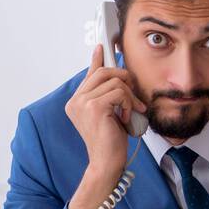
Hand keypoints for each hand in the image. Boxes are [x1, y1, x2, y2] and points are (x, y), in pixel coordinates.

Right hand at [65, 44, 147, 183]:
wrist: (107, 162)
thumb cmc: (110, 140)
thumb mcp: (109, 113)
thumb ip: (108, 95)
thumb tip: (117, 79)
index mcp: (76, 102)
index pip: (89, 74)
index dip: (97, 60)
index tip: (102, 47)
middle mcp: (75, 101)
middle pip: (103, 72)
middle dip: (123, 78)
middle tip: (133, 94)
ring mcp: (82, 103)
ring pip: (114, 81)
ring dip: (129, 96)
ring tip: (131, 111)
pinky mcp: (94, 107)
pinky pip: (119, 92)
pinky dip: (128, 103)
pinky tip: (127, 117)